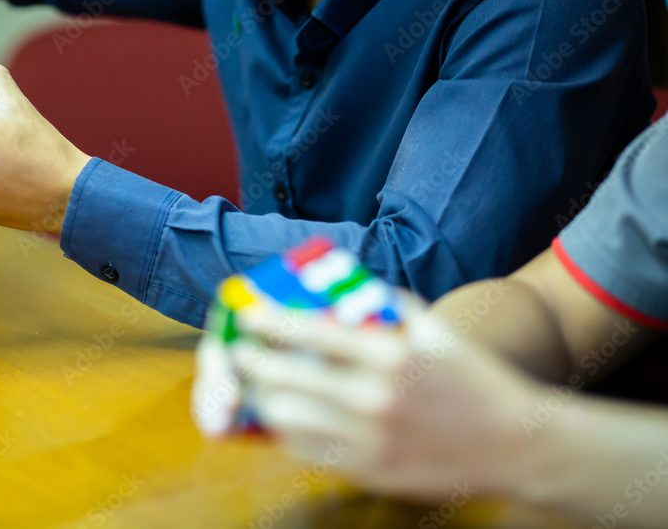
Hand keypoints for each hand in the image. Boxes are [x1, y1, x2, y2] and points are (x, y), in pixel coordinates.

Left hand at [233, 304, 553, 502]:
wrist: (517, 443)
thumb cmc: (475, 379)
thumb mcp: (438, 330)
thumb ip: (390, 306)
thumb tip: (348, 287)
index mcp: (390, 355)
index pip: (310, 333)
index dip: (269, 322)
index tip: (247, 315)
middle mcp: (375, 398)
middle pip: (285, 380)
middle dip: (252, 363)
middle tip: (241, 353)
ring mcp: (371, 440)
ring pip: (288, 421)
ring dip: (266, 401)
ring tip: (261, 388)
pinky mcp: (372, 472)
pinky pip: (310, 453)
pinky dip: (291, 434)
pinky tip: (290, 420)